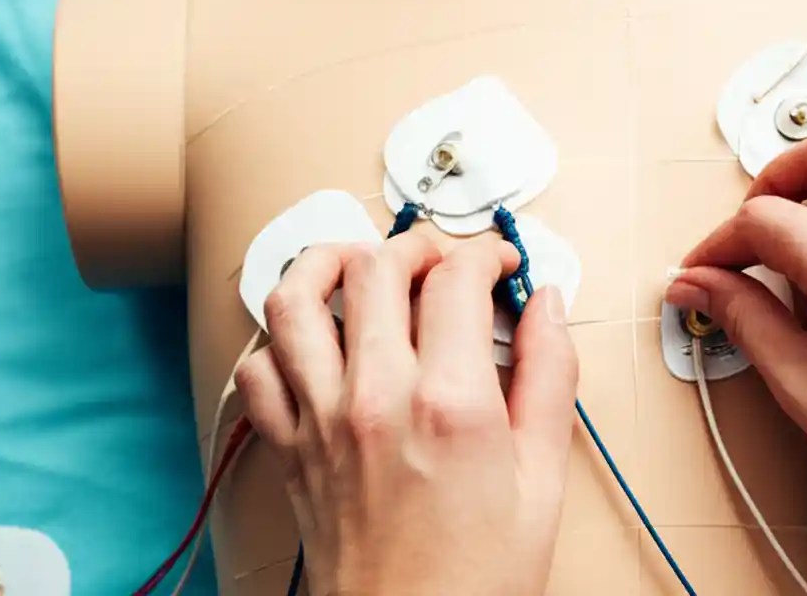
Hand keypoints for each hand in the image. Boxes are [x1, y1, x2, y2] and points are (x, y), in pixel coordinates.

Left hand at [236, 233, 578, 595]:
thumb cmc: (479, 577)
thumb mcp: (543, 478)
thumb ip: (550, 376)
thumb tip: (548, 306)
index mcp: (450, 403)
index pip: (455, 278)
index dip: (485, 254)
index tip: (499, 266)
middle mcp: (376, 397)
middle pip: (375, 266)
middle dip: (414, 243)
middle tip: (442, 261)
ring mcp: (322, 419)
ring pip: (294, 298)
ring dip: (326, 260)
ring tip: (357, 261)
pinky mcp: (289, 447)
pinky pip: (257, 369)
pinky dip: (278, 340)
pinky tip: (316, 340)